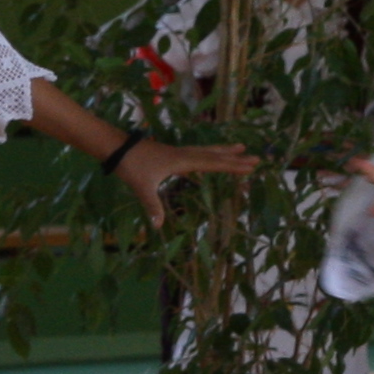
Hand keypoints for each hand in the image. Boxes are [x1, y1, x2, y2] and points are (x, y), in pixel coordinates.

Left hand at [113, 135, 250, 224]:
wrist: (117, 147)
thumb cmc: (130, 166)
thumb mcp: (142, 188)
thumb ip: (152, 206)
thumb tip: (158, 226)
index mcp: (182, 161)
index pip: (212, 164)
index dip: (232, 166)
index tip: (250, 166)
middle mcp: (183, 154)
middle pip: (214, 155)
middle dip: (235, 158)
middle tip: (256, 157)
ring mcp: (178, 152)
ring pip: (206, 151)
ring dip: (223, 151)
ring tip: (239, 147)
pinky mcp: (171, 153)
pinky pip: (197, 153)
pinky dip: (209, 154)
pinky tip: (209, 156)